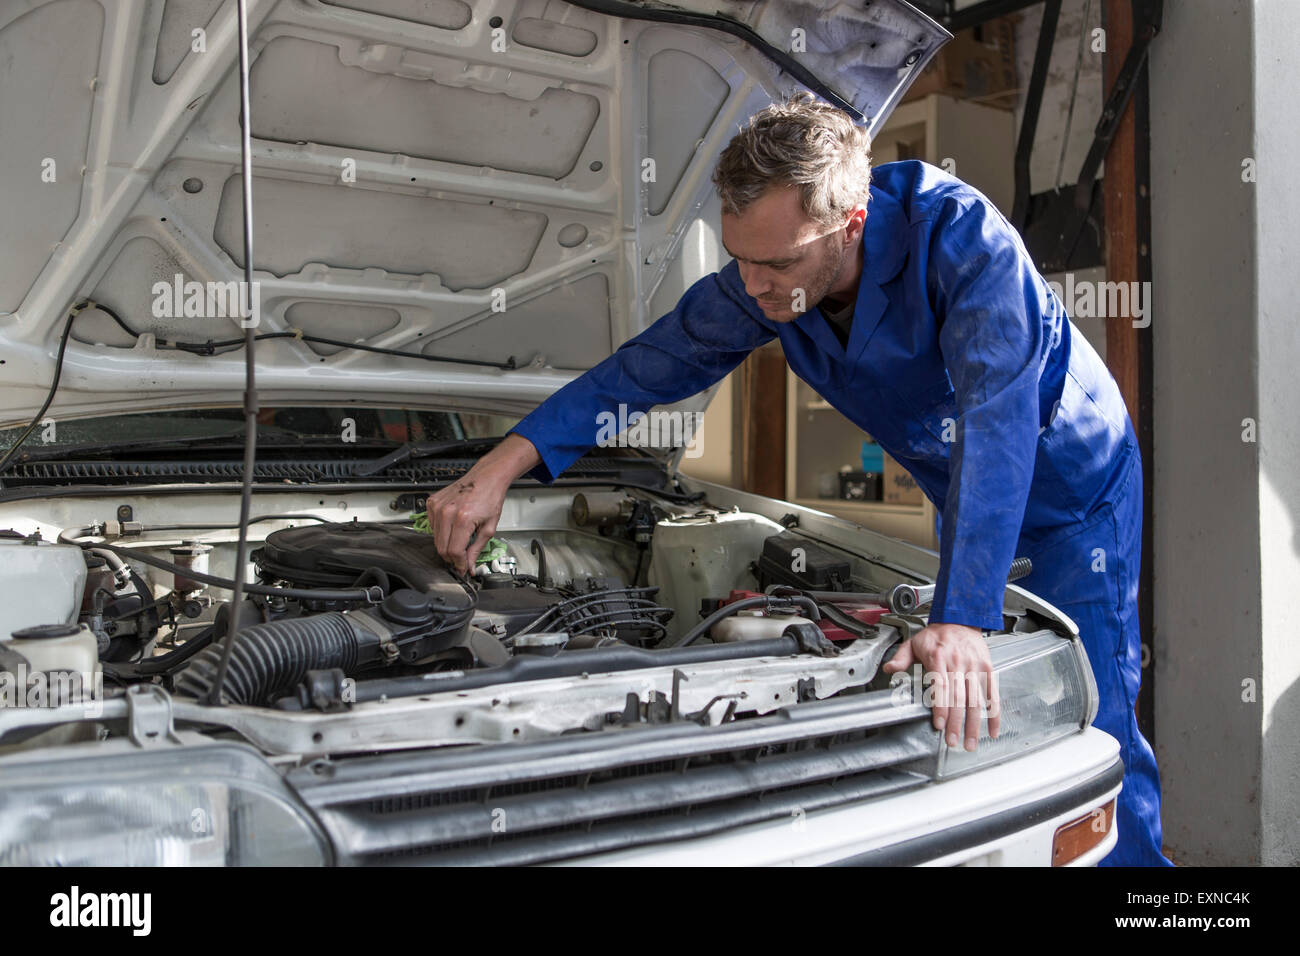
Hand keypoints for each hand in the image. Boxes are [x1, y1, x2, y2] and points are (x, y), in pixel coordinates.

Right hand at [425, 434, 539, 574]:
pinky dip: (441, 531)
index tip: (464, 568)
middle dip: (452, 557)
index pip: (454, 552)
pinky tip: (453, 526)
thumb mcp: (489, 528)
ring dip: (447, 545)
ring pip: (435, 539)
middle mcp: (447, 512)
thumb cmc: (490, 497)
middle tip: (462, 559)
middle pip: (442, 548)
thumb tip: (470, 566)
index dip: (459, 564)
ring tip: (460, 539)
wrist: (486, 477)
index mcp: (463, 519)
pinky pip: (432, 526)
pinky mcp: (432, 502)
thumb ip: (477, 549)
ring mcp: (437, 506)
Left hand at [882, 622, 999, 750]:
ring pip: (976, 700)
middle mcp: (958, 663)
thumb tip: (889, 669)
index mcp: (938, 657)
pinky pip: (993, 695)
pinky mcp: (987, 670)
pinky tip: (992, 730)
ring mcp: (975, 667)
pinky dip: (994, 714)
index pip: (941, 687)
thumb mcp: (914, 642)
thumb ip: (901, 657)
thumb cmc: (937, 635)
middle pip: (959, 698)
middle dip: (957, 723)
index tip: (939, 725)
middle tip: (953, 742)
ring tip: (969, 743)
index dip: (941, 708)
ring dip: (974, 724)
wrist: (960, 619)